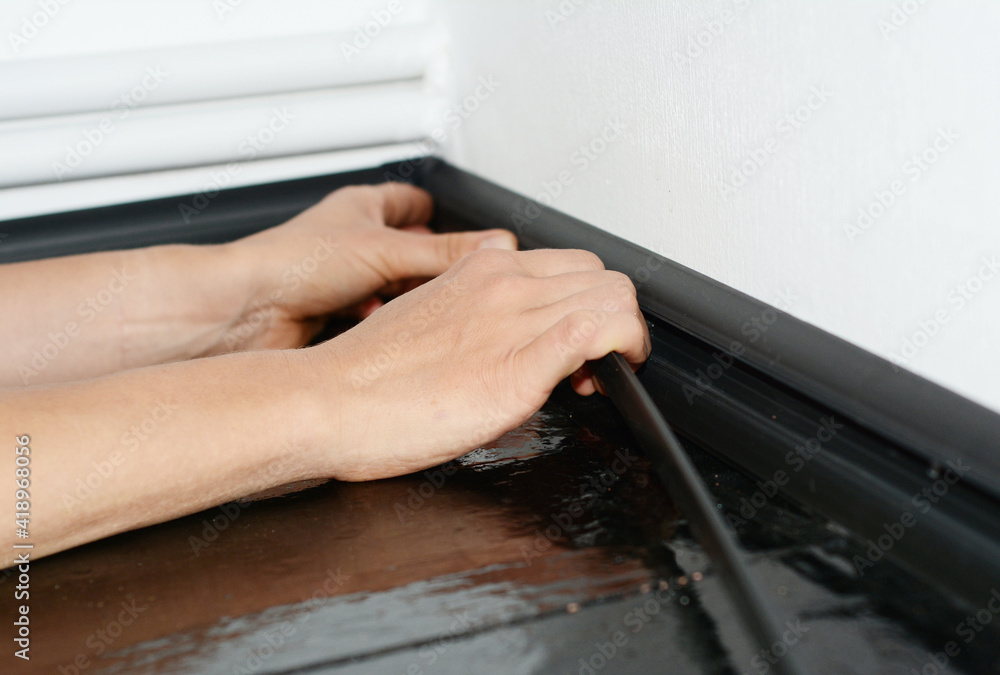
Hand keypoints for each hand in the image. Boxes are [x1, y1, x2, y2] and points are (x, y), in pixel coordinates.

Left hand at [224, 183, 516, 350]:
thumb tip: (497, 248)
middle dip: (429, 267)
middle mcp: (350, 241)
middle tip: (461, 280)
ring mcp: (340, 279)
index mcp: (361, 208)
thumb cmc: (292, 264)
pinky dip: (385, 323)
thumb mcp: (386, 250)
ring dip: (408, 299)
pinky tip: (394, 331)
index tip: (466, 227)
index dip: (437, 211)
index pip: (409, 200)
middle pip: (405, 250)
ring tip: (432, 310)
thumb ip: (446, 252)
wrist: (245, 312)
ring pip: (390, 287)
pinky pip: (372, 318)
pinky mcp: (333, 315)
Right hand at [308, 248, 649, 480]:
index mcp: (481, 269)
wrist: (327, 402)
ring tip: (592, 375)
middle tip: (593, 359)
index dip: (588, 300)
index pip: (574, 263)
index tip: (579, 335)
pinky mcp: (518, 369)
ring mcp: (512, 323)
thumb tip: (501, 311)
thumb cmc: (368, 374)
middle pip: (604, 277)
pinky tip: (593, 379)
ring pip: (614, 300)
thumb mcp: (428, 312)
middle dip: (613, 317)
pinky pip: (594, 335)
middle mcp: (503, 285)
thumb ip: (472, 302)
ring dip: (621, 338)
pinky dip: (615, 352)